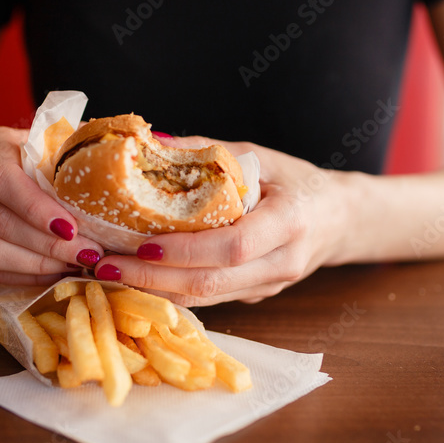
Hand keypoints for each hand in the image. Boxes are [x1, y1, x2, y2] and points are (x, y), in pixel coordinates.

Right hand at [0, 126, 103, 283]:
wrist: (15, 162)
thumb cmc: (46, 151)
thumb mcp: (61, 139)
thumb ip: (86, 145)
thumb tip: (130, 152)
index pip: (3, 180)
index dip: (35, 209)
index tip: (71, 228)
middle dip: (47, 244)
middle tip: (88, 254)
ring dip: (37, 263)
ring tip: (75, 265)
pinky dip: (25, 274)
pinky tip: (56, 272)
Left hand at [91, 137, 349, 305]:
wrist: (337, 219)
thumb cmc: (296, 181)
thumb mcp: (259, 155)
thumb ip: (207, 151)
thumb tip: (150, 143)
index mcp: (289, 222)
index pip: (232, 246)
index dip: (185, 251)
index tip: (141, 246)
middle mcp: (282, 262)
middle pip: (212, 283)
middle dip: (153, 280)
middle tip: (106, 265)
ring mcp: (269, 287)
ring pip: (206, 300)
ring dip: (153, 290)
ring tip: (109, 273)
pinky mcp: (255, 298)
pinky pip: (209, 300)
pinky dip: (169, 291)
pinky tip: (135, 279)